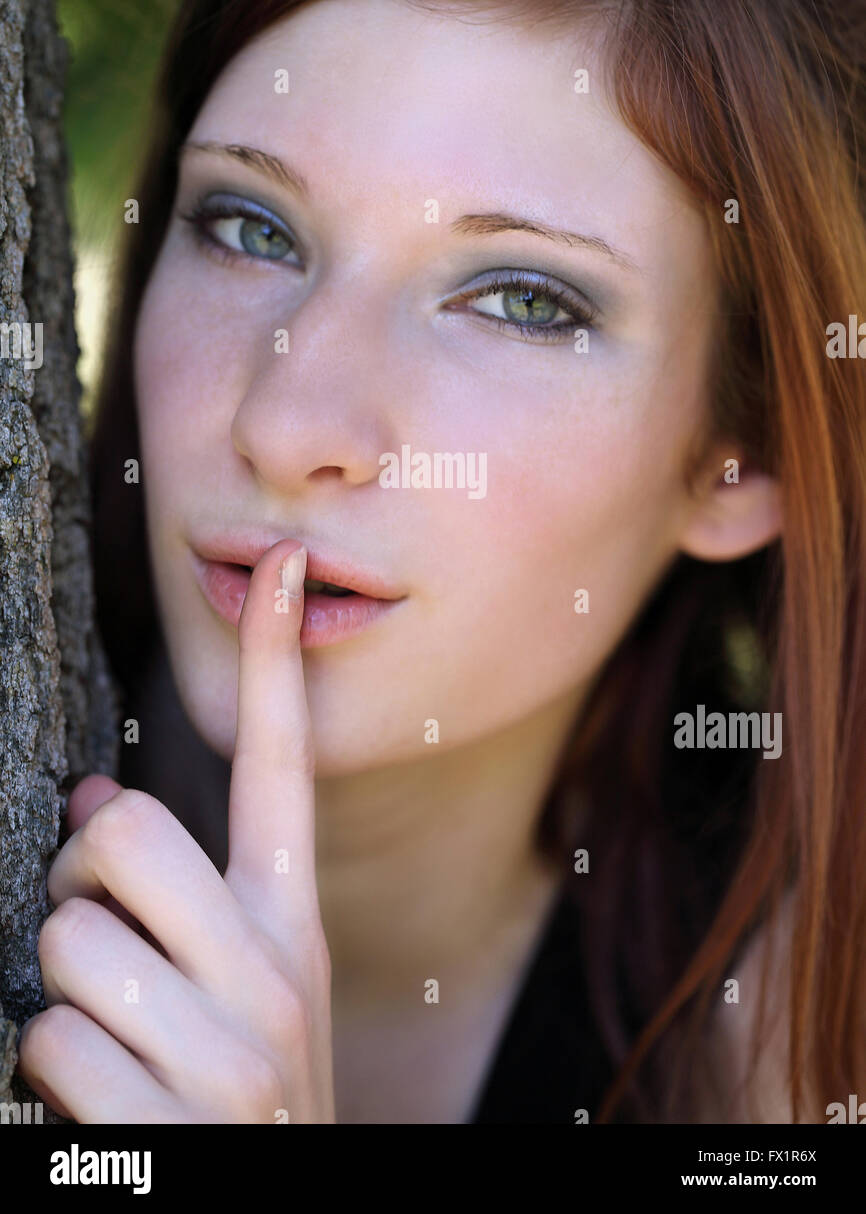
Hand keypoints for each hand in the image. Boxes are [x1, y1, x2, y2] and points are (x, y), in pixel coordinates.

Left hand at [16, 540, 334, 1122]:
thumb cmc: (228, 1097)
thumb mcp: (229, 993)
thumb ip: (172, 897)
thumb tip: (85, 794)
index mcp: (289, 927)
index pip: (281, 770)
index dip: (276, 662)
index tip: (282, 561)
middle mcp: (274, 975)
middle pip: (123, 830)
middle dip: (73, 873)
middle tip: (87, 926)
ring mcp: (230, 1054)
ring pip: (66, 941)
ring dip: (54, 996)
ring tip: (105, 1048)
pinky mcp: (171, 1128)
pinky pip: (46, 1040)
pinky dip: (47, 1079)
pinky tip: (100, 1116)